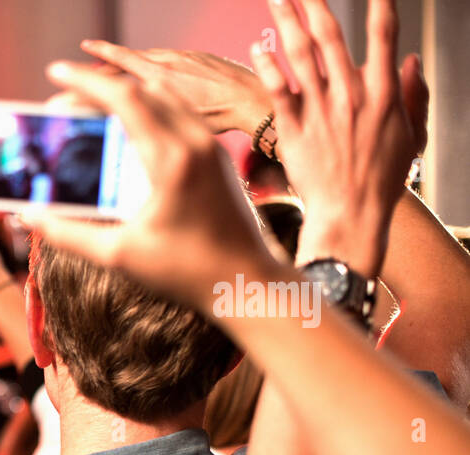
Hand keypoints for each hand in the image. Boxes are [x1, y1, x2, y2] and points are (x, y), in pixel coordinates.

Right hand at [25, 61, 278, 317]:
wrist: (245, 281)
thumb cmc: (185, 272)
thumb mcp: (118, 255)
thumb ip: (67, 233)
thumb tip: (27, 216)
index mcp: (170, 160)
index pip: (125, 98)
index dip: (86, 81)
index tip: (56, 72)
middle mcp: (194, 142)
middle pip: (142, 88)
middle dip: (101, 85)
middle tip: (65, 96)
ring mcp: (209, 145)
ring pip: (164, 94)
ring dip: (126, 91)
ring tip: (92, 103)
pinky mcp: (215, 154)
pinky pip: (179, 111)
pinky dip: (148, 106)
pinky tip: (125, 125)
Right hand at [81, 40, 271, 134]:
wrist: (258, 101)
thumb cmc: (222, 118)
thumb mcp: (175, 121)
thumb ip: (149, 112)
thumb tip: (127, 115)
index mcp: (162, 77)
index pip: (123, 59)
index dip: (102, 53)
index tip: (85, 46)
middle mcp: (173, 61)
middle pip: (134, 58)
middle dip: (112, 65)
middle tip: (95, 72)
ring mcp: (188, 56)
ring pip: (152, 58)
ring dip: (136, 67)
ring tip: (124, 79)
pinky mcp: (201, 57)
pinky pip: (171, 59)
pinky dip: (157, 68)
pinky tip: (159, 82)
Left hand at [250, 0, 426, 275]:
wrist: (351, 215)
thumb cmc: (381, 181)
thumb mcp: (411, 136)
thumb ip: (413, 95)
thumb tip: (410, 61)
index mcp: (382, 94)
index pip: (383, 36)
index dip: (380, 6)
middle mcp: (350, 95)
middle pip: (331, 37)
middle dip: (317, 4)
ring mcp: (320, 111)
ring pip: (301, 55)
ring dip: (288, 21)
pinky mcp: (294, 129)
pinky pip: (278, 90)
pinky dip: (268, 65)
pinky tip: (258, 45)